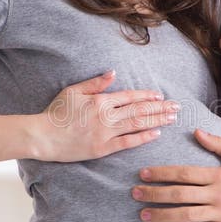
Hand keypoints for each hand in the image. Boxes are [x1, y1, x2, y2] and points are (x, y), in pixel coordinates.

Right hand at [33, 70, 178, 161]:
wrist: (43, 136)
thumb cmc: (56, 112)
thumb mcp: (73, 91)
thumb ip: (95, 83)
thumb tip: (113, 73)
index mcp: (100, 100)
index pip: (130, 96)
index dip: (148, 95)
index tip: (161, 95)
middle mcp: (106, 116)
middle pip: (139, 110)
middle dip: (160, 107)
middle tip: (177, 107)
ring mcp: (105, 133)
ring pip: (137, 124)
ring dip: (157, 120)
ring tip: (172, 118)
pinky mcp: (102, 148)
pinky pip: (127, 142)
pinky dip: (143, 137)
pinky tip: (156, 133)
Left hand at [133, 129, 220, 221]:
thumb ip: (217, 144)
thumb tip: (196, 132)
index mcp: (219, 175)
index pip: (183, 173)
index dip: (160, 173)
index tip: (142, 174)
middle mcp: (218, 194)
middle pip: (178, 194)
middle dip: (153, 194)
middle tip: (135, 194)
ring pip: (185, 215)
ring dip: (161, 215)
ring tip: (143, 214)